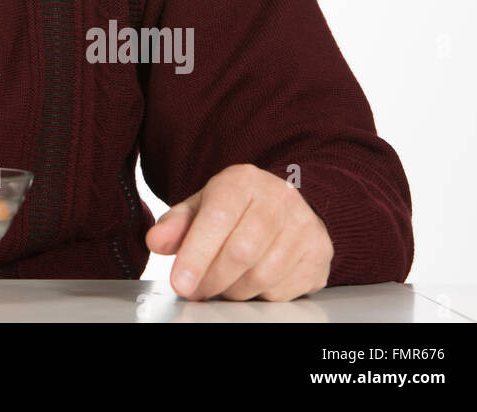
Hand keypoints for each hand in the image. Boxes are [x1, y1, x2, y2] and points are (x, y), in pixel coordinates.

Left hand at [145, 163, 333, 300]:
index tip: (180, 283)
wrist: (285, 204)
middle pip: (242, 252)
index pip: (218, 219)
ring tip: (221, 284)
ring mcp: (305, 227)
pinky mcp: (320, 255)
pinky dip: (259, 296)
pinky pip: (284, 290)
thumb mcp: (201, 206)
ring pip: (263, 276)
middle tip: (196, 290)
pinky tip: (249, 282)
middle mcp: (279, 200)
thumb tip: (156, 241)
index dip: (196, 255)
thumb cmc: (236, 208)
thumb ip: (176, 224)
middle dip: (212, 280)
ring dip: (234, 291)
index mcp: (242, 181)